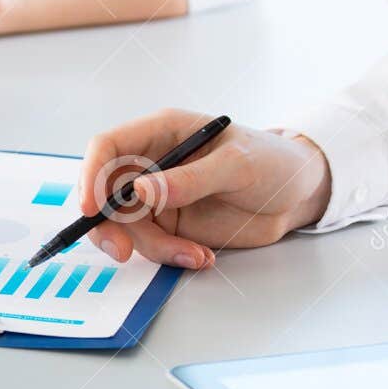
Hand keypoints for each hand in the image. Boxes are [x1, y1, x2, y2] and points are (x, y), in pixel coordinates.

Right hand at [76, 110, 332, 268]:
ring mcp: (157, 197)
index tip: (89, 208)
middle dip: (107, 226)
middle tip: (122, 252)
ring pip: (127, 228)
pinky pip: (152, 246)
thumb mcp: (237, 166)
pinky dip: (172, 256)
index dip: (90, 175)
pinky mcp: (170, 225)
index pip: (107, 147)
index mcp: (162, 132)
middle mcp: (151, 163)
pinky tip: (203, 256)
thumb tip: (141, 190)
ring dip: (155, 248)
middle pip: (103, 193)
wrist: (297, 195)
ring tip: (195, 254)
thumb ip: (190, 179)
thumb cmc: (273, 162)